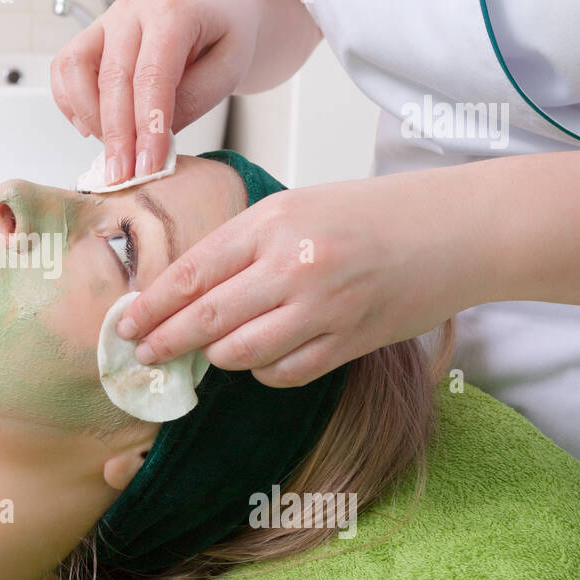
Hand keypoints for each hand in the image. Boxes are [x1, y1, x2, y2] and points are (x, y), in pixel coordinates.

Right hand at [49, 0, 261, 185]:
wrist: (211, 2)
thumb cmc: (222, 35)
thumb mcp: (228, 68)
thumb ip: (192, 101)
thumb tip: (152, 139)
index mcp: (172, 11)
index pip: (152, 76)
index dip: (146, 127)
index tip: (147, 167)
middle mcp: (132, 10)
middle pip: (113, 79)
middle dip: (117, 136)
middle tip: (124, 175)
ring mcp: (105, 20)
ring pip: (75, 69)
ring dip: (89, 118)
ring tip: (112, 149)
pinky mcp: (89, 36)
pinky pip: (63, 69)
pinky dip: (70, 103)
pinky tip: (91, 128)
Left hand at [115, 173, 484, 386]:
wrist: (454, 231)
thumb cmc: (369, 214)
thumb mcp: (296, 207)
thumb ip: (242, 245)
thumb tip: (182, 291)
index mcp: (273, 223)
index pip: (191, 274)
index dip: (150, 307)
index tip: (125, 326)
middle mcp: (293, 267)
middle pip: (206, 319)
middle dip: (164, 342)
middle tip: (141, 354)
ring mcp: (323, 310)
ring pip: (240, 353)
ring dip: (215, 356)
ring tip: (208, 349)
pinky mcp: (348, 343)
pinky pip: (283, 373)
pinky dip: (262, 371)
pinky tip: (261, 356)